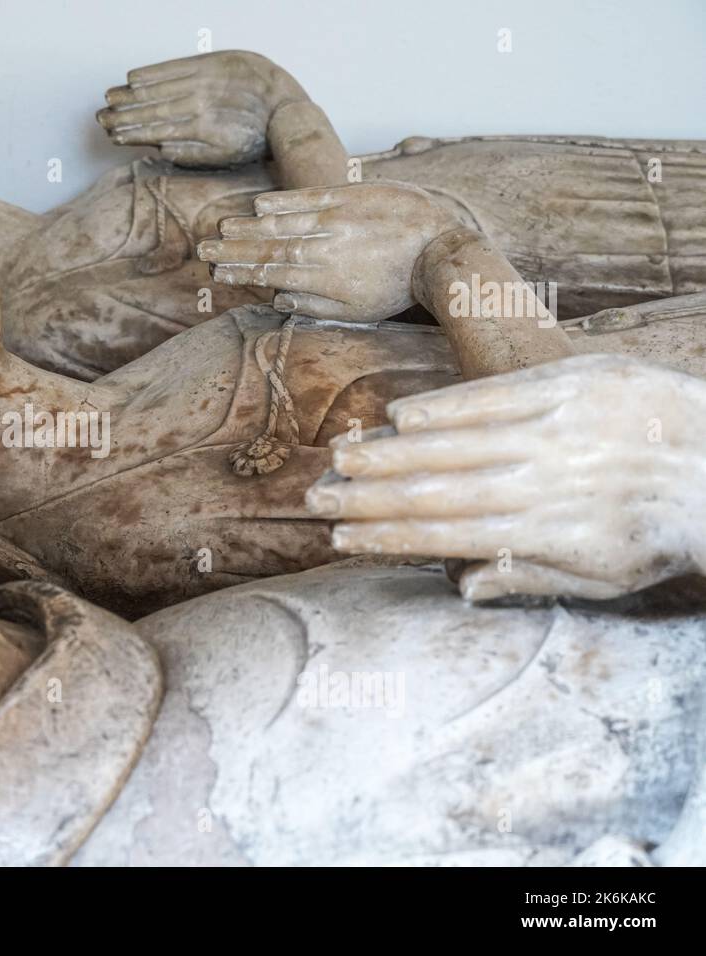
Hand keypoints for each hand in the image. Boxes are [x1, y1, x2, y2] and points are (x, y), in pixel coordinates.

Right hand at [96, 51, 280, 167]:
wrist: (283, 107)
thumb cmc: (254, 138)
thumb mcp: (226, 157)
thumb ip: (192, 155)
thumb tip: (160, 148)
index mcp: (200, 129)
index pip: (156, 130)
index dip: (131, 133)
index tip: (111, 136)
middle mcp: (198, 103)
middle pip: (151, 108)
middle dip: (123, 114)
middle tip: (100, 118)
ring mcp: (203, 81)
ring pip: (158, 87)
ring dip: (131, 94)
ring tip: (109, 98)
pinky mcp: (210, 64)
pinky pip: (174, 67)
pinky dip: (152, 72)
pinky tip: (133, 77)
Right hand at [196, 182, 460, 321]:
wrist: (440, 251)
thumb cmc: (398, 288)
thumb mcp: (358, 312)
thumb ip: (314, 307)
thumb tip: (277, 299)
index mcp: (323, 279)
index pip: (271, 273)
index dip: (240, 271)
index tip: (216, 271)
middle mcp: (324, 248)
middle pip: (268, 247)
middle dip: (233, 248)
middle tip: (204, 248)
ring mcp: (336, 220)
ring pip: (283, 222)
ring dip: (249, 225)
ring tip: (222, 227)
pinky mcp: (351, 197)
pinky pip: (308, 198)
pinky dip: (282, 201)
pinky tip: (259, 204)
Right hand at [304, 355, 705, 600]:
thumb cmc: (659, 530)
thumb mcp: (604, 579)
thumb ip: (530, 582)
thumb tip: (463, 590)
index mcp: (543, 533)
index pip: (446, 535)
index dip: (388, 536)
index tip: (341, 537)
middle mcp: (540, 483)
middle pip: (436, 490)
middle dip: (368, 498)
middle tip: (316, 499)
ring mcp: (554, 431)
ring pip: (454, 443)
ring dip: (390, 452)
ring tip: (341, 457)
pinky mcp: (571, 386)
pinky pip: (493, 396)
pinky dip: (444, 407)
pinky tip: (400, 414)